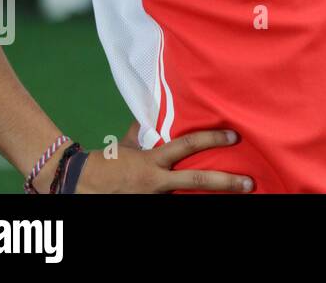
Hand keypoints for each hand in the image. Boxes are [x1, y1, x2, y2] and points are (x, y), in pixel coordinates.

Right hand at [70, 127, 254, 192]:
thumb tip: (154, 117)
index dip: (213, 138)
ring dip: (206, 199)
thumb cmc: (103, 163)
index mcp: (153, 161)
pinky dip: (185, 203)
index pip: (188, 145)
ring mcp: (152, 199)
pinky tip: (201, 203)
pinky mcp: (147, 208)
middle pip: (198, 182)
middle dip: (227, 183)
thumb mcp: (127, 145)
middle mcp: (156, 183)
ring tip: (235, 196)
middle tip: (250, 184)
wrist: (75, 184)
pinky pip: (170, 205)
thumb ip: (145, 134)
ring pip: (187, 199)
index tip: (234, 135)